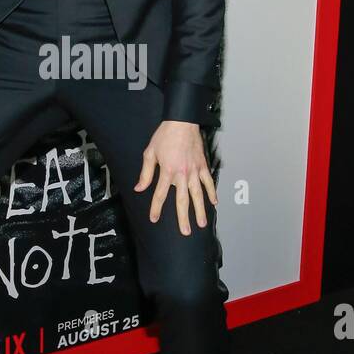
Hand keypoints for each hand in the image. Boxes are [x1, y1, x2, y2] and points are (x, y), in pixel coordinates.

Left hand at [134, 120, 217, 235]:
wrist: (181, 122)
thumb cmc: (164, 136)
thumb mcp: (150, 153)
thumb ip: (146, 173)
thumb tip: (139, 188)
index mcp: (167, 171)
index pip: (161, 194)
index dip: (156, 208)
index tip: (154, 219)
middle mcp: (182, 174)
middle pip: (183, 200)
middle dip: (184, 218)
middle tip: (186, 232)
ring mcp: (194, 170)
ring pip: (198, 194)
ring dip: (200, 210)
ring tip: (202, 223)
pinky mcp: (203, 165)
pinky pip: (208, 182)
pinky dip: (211, 192)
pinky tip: (214, 203)